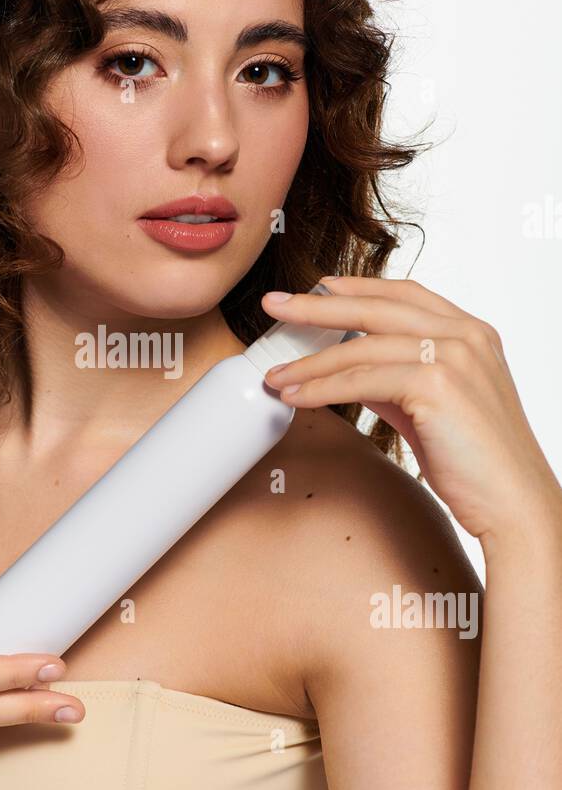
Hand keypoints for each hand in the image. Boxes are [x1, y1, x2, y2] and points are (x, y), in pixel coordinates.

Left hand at [260, 276, 561, 542]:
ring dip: (311, 361)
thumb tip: (351, 371)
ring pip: (363, 347)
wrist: (514, 502)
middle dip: (317, 305)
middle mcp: (466, 335)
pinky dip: (323, 388)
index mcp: (472, 332)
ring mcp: (453, 356)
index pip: (405, 294)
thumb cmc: (478, 462)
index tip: (317, 287)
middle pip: (376, 308)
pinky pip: (362, 381)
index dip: (357, 288)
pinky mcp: (436, 385)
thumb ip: (400, 379)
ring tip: (276, 373)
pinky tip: (298, 397)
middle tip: (275, 305)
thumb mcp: (436, 406)